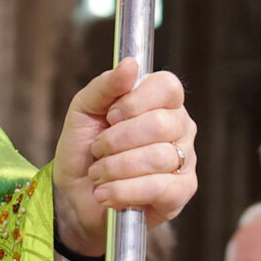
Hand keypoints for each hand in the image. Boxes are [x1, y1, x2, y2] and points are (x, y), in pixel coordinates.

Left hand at [52, 59, 197, 259]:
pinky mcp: (181, 192)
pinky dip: (124, 191)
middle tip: (98, 150)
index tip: (110, 116)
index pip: (167, 86)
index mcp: (160, 102)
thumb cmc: (84, 150)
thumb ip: (105, 86)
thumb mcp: (83, 111)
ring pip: (158, 157)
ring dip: (115, 167)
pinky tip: (106, 193)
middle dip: (117, 140)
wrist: (75, 196)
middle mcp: (179, 127)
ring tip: (98, 174)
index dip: (136, 101)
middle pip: (161, 123)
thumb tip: (130, 64)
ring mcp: (184, 160)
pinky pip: (159, 187)